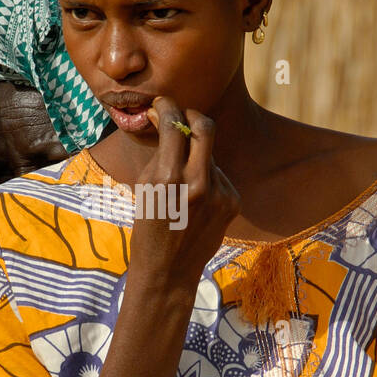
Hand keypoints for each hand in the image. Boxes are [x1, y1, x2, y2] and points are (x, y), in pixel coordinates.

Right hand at [129, 96, 239, 290]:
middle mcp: (198, 183)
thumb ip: (159, 153)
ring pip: (210, 155)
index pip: (173, 124)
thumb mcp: (144, 188)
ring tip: (182, 184)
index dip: (167, 107)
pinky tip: (196, 202)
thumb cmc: (148, 229)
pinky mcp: (233, 202)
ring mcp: (220, 193)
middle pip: (205, 127)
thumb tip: (164, 119)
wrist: (169, 272)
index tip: (162, 104)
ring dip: (196, 157)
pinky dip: (207, 178)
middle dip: (191, 116)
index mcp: (169, 179)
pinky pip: (219, 175)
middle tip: (181, 117)